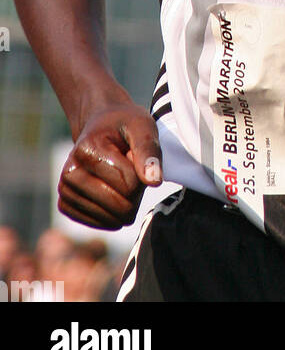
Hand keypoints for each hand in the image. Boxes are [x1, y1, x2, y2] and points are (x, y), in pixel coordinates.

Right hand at [58, 103, 161, 229]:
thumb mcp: (142, 127)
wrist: (100, 125)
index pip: (129, 184)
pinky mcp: (65, 205)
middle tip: (131, 169)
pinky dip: (112, 214)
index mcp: (87, 150)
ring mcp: (64, 190)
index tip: (135, 155)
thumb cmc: (124, 125)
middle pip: (120, 206)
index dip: (142, 173)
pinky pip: (99, 224)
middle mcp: (70, 172)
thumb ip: (150, 151)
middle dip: (135, 192)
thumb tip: (154, 181)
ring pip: (111, 218)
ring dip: (125, 202)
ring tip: (120, 177)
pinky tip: (110, 191)